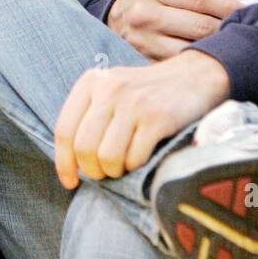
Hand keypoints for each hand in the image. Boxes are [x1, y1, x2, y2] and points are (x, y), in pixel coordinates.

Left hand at [53, 49, 230, 188]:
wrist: (193, 77)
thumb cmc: (146, 93)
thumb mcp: (112, 91)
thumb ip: (89, 117)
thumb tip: (70, 163)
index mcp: (92, 82)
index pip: (64, 130)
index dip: (64, 163)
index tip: (70, 182)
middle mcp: (110, 89)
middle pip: (84, 148)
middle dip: (93, 170)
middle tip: (104, 172)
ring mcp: (134, 103)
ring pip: (107, 158)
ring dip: (115, 171)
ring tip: (124, 164)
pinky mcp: (157, 118)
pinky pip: (134, 159)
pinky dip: (136, 166)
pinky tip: (143, 156)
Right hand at [107, 0, 242, 59]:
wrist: (118, 16)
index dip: (227, 6)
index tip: (244, 10)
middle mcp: (144, 13)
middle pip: (200, 26)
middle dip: (226, 28)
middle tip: (241, 27)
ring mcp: (143, 40)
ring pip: (193, 48)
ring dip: (215, 46)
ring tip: (226, 40)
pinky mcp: (145, 60)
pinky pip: (182, 63)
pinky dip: (199, 58)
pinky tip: (208, 53)